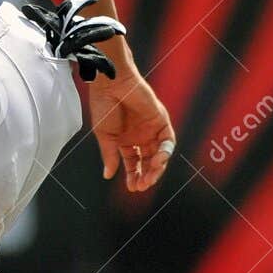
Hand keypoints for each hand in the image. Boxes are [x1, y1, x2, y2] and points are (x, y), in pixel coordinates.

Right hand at [88, 69, 175, 192]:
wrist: (111, 84)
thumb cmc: (104, 106)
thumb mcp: (105, 136)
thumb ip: (110, 156)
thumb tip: (108, 175)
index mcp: (125, 140)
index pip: (133, 163)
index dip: (133, 176)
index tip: (132, 188)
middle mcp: (140, 136)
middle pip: (147, 162)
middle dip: (146, 175)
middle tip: (142, 185)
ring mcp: (151, 129)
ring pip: (158, 154)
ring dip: (156, 168)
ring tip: (149, 177)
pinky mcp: (161, 120)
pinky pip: (167, 141)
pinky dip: (165, 152)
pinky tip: (157, 160)